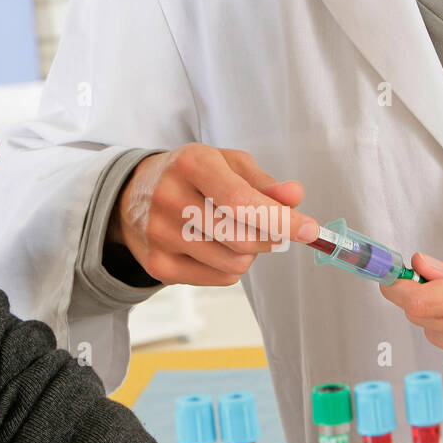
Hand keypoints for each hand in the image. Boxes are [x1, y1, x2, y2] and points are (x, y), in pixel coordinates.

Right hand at [107, 144, 318, 285]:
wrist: (133, 196)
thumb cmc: (191, 176)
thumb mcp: (227, 164)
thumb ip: (263, 182)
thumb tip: (295, 197)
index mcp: (191, 163)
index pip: (242, 201)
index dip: (281, 220)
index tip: (310, 230)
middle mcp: (170, 198)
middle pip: (242, 238)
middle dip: (270, 238)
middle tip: (274, 230)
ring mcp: (160, 235)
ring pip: (234, 263)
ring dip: (251, 254)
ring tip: (237, 234)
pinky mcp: (158, 265)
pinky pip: (219, 279)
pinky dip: (231, 268)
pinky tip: (217, 247)